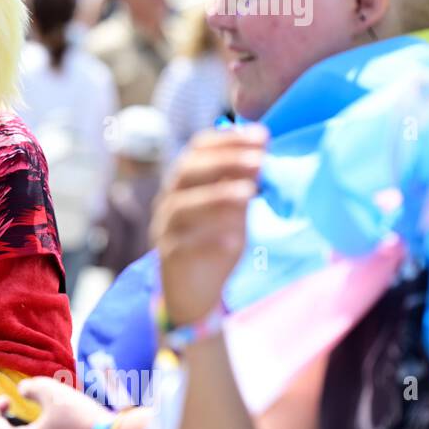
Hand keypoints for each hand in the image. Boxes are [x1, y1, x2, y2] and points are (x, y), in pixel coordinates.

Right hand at [150, 127, 265, 327]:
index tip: (261, 136)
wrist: (195, 291)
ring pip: (182, 206)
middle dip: (224, 162)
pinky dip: (208, 240)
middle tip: (259, 160)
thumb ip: (242, 185)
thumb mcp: (234, 210)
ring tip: (248, 193)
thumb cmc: (215, 243)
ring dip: (216, 197)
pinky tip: (232, 241)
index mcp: (185, 182)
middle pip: (186, 172)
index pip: (197, 150)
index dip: (227, 140)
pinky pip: (183, 245)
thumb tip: (262, 155)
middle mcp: (170, 200)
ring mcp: (166, 228)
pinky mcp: (169, 257)